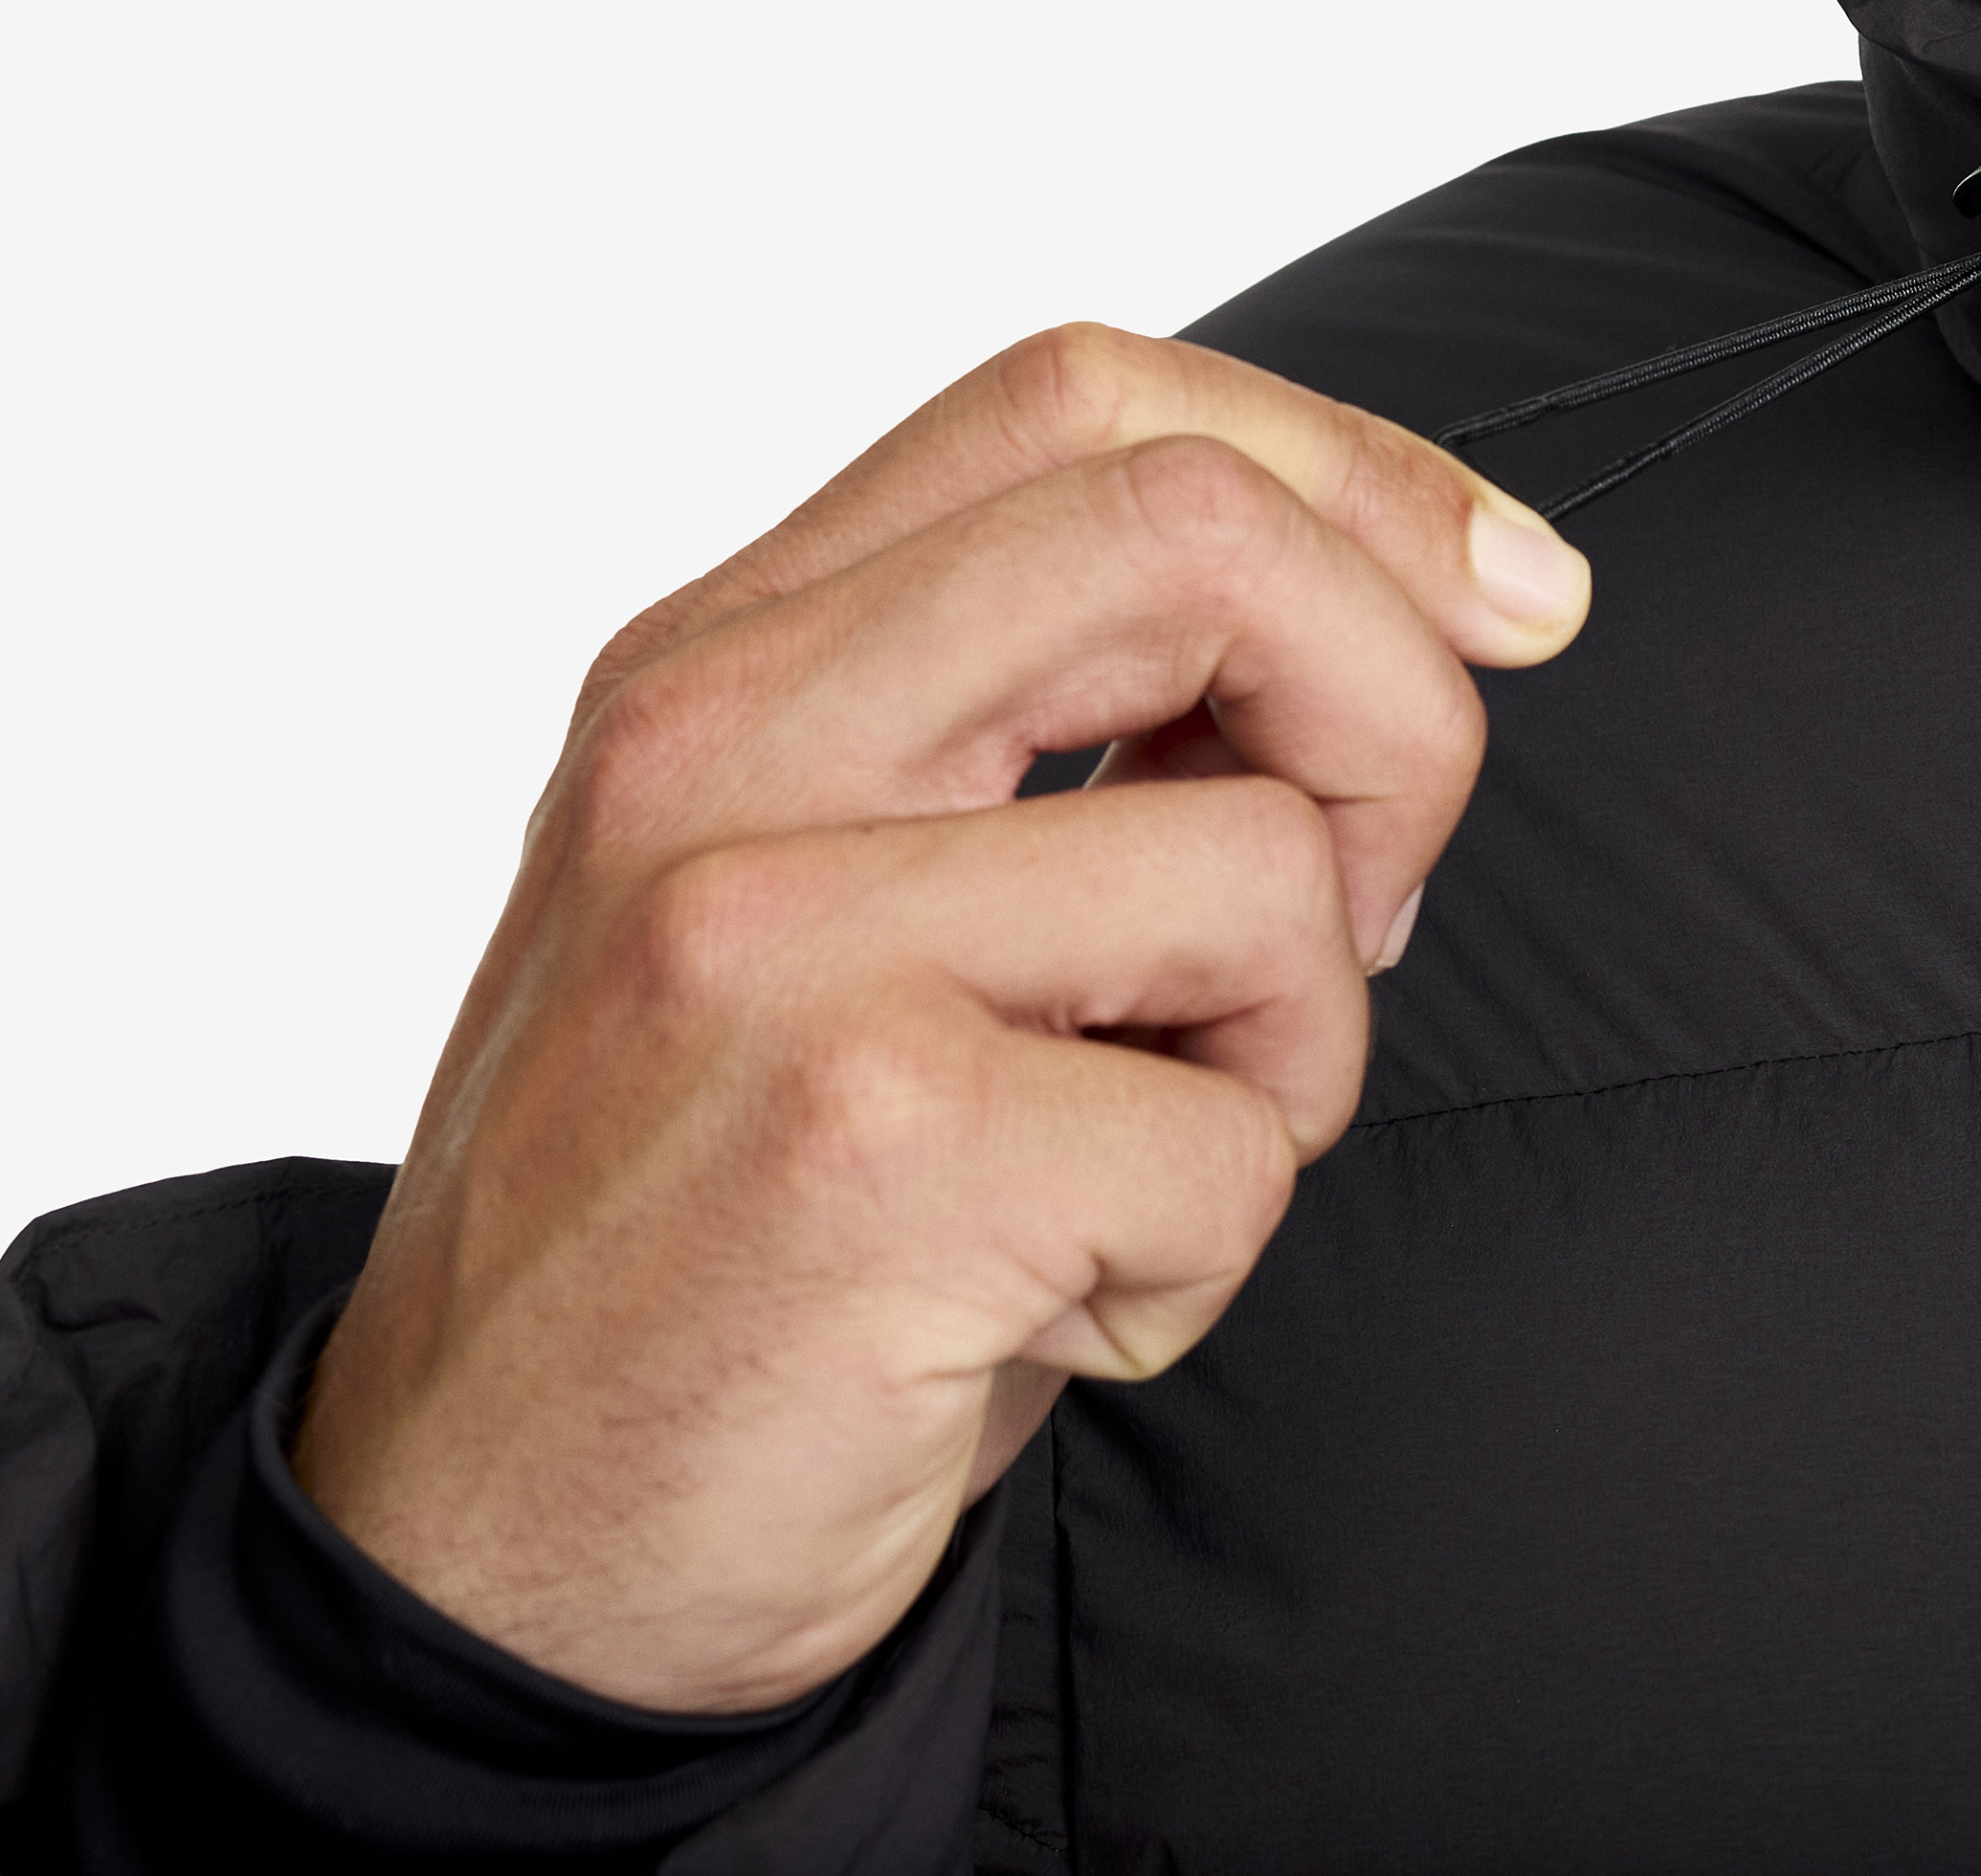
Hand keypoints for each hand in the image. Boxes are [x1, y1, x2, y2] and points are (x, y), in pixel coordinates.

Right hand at [290, 324, 1588, 1712]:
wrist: (469, 1575)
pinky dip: (1203, 1259)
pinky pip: (1230, 1142)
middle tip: (1371, 899)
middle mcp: (717, 748)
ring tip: (1124, 1181)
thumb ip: (1041, 724)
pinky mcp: (861, 1151)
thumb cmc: (719, 1225)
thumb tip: (1414, 611)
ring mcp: (770, 940)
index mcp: (720, 659)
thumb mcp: (830, 894)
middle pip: (1197, 530)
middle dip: (1394, 707)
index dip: (1353, 469)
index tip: (1511, 590)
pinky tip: (1052, 1317)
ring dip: (1291, 1059)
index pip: (1082, 407)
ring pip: (1267, 864)